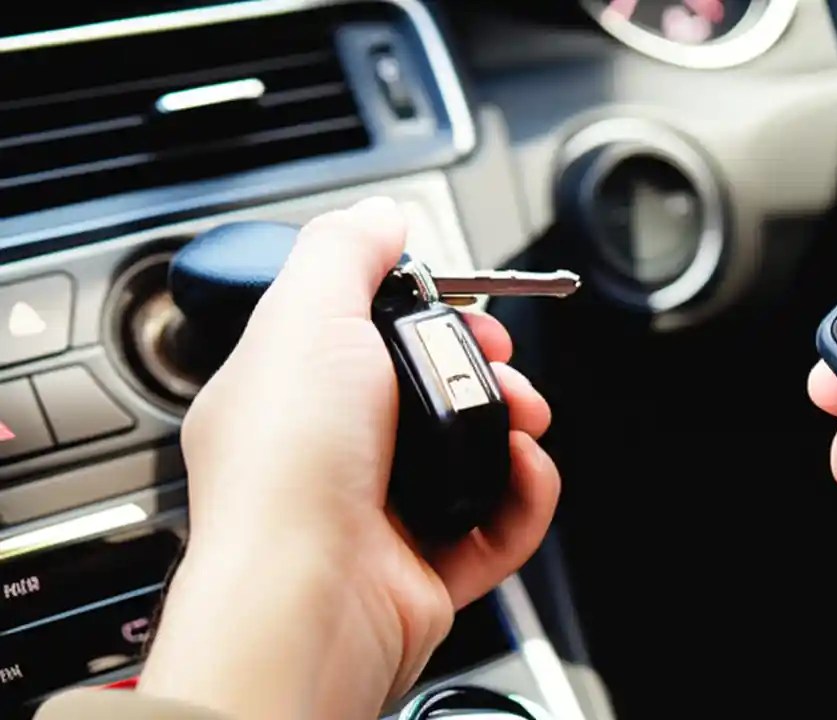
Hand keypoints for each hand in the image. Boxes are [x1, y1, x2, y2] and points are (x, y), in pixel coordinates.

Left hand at [137, 197, 559, 719]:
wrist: (309, 600)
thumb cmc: (289, 470)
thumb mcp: (306, 317)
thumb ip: (344, 250)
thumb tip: (381, 215)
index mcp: (290, 391)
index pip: (365, 331)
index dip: (424, 311)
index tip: (463, 306)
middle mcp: (333, 451)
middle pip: (432, 391)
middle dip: (487, 369)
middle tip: (504, 367)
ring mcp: (382, 510)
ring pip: (472, 453)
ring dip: (515, 427)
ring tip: (526, 422)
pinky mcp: (428, 565)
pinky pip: (499, 521)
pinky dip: (527, 494)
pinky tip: (528, 471)